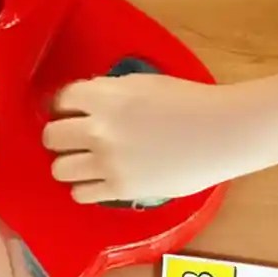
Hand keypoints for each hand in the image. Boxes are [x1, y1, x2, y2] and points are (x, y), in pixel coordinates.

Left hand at [43, 65, 277, 202]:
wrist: (224, 132)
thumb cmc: (190, 102)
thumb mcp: (143, 83)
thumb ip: (109, 92)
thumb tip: (84, 102)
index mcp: (106, 97)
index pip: (62, 99)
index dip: (66, 105)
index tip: (73, 110)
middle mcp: (100, 130)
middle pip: (52, 136)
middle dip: (61, 134)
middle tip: (74, 137)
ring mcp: (108, 162)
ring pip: (60, 168)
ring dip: (69, 163)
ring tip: (84, 161)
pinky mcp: (120, 189)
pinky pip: (80, 193)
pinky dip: (84, 187)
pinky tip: (97, 179)